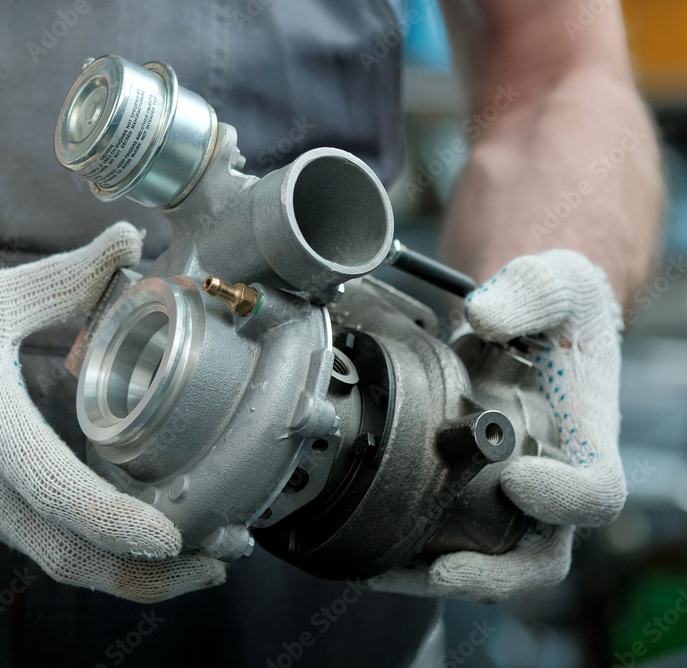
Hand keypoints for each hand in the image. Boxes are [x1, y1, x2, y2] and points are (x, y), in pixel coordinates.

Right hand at [0, 222, 225, 602]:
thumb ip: (67, 277)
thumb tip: (128, 240)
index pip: (62, 499)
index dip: (122, 525)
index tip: (178, 537)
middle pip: (75, 560)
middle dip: (152, 576)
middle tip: (220, 559)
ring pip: (61, 561)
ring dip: (130, 571)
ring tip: (195, 555)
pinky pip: (44, 544)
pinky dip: (97, 549)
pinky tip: (135, 527)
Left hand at [371, 250, 624, 601]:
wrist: (527, 325)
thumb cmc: (552, 309)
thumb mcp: (552, 284)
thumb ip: (528, 294)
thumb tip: (483, 316)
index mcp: (586, 441)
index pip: (596, 492)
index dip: (565, 499)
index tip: (519, 480)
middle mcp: (553, 482)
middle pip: (542, 556)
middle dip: (495, 573)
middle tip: (442, 569)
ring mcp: (512, 499)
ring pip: (489, 561)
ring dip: (439, 575)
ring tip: (384, 572)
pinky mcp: (471, 497)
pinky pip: (449, 541)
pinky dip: (412, 555)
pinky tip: (368, 553)